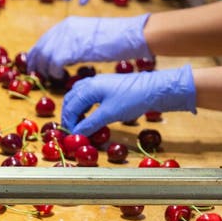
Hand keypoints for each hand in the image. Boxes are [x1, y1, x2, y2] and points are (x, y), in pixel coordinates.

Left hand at [27, 14, 149, 77]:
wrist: (129, 36)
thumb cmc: (114, 40)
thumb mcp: (88, 37)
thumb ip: (73, 43)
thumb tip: (62, 58)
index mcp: (67, 23)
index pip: (43, 40)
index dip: (36, 55)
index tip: (34, 67)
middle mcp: (64, 27)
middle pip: (41, 48)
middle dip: (37, 64)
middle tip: (39, 77)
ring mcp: (68, 36)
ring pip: (45, 56)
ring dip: (47, 70)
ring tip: (54, 78)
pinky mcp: (73, 47)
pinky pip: (55, 63)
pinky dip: (55, 72)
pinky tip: (61, 76)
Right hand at [62, 67, 196, 134]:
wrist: (152, 89)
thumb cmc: (131, 100)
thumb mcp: (108, 115)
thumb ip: (90, 124)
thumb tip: (76, 135)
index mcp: (88, 88)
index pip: (71, 107)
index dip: (69, 123)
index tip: (71, 137)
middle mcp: (90, 83)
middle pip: (71, 100)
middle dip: (69, 116)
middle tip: (72, 132)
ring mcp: (98, 83)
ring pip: (78, 97)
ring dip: (76, 111)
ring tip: (79, 125)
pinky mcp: (106, 86)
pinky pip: (88, 96)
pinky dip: (84, 107)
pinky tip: (89, 115)